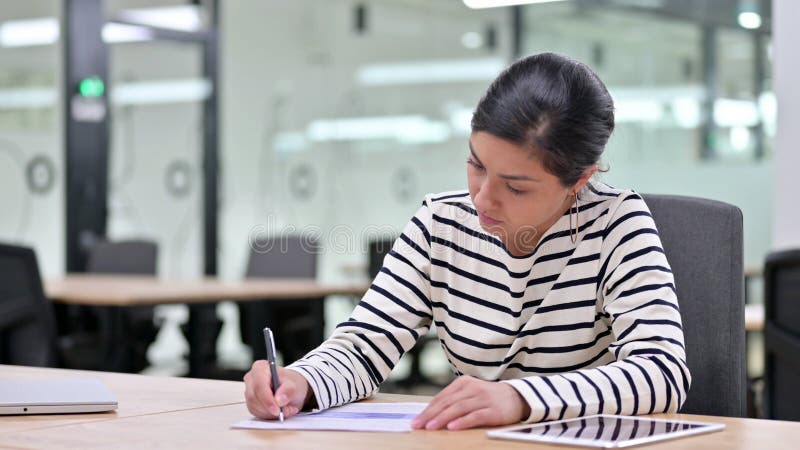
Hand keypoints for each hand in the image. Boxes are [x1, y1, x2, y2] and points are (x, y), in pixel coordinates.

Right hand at [243, 360, 312, 419]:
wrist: (291, 388)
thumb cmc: (291, 382)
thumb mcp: (294, 384)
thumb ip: (288, 390)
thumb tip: (279, 400)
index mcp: (260, 368)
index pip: (259, 385)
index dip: (267, 399)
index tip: (277, 410)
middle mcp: (251, 379)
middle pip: (254, 398)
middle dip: (270, 408)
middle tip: (286, 412)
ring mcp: (249, 391)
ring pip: (254, 407)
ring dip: (271, 413)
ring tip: (287, 409)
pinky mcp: (251, 403)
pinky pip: (257, 413)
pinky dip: (269, 415)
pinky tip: (280, 411)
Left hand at [410, 375, 529, 430]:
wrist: (517, 397)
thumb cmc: (488, 398)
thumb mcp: (470, 393)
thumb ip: (454, 401)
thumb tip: (431, 414)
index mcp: (463, 383)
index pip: (441, 397)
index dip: (427, 409)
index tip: (416, 420)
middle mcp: (472, 388)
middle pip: (447, 403)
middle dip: (430, 415)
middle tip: (417, 425)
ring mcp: (482, 398)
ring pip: (458, 409)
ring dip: (442, 418)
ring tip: (430, 427)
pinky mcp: (493, 410)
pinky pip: (475, 416)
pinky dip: (462, 422)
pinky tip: (452, 427)